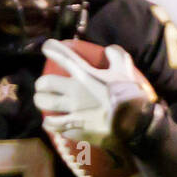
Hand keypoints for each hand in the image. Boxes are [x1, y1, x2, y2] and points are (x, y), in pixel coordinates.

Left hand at [35, 40, 154, 147]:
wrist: (136, 124)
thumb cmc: (130, 95)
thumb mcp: (125, 70)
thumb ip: (116, 55)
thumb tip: (108, 48)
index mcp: (86, 76)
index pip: (63, 57)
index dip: (52, 49)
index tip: (46, 47)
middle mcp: (75, 93)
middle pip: (45, 84)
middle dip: (41, 84)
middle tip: (43, 86)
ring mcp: (73, 112)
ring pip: (45, 105)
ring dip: (41, 102)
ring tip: (42, 102)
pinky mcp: (74, 129)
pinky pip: (55, 126)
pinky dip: (51, 123)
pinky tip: (51, 122)